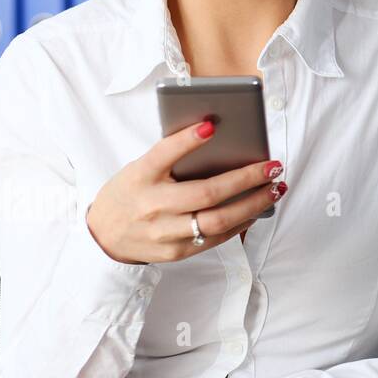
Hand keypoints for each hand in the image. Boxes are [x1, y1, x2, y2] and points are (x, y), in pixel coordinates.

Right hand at [86, 119, 286, 264]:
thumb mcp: (141, 168)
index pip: (163, 154)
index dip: (187, 140)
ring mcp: (164, 233)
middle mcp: (152, 206)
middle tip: (273, 166)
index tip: (212, 125)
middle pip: (207, 194)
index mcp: (141, 177)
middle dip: (246, 179)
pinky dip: (240, 223)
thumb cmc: (130, 193)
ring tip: (275, 189)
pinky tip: (257, 210)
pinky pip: (215, 239)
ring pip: (218, 221)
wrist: (102, 237)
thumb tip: (216, 134)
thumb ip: (172, 155)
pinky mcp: (175, 253)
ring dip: (253, 204)